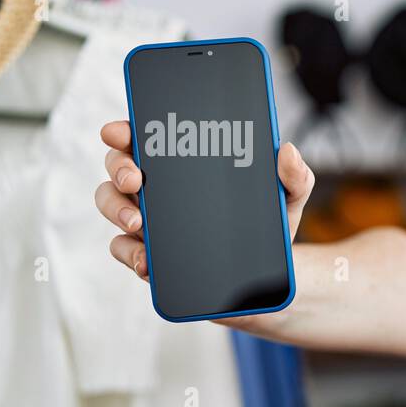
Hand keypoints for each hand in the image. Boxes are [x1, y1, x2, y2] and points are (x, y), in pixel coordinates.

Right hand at [95, 120, 314, 281]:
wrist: (268, 275)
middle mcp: (159, 187)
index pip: (147, 137)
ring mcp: (149, 220)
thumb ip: (294, 175)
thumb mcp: (288, 197)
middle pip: (118, 166)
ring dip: (117, 210)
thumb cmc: (269, 225)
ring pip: (111, 204)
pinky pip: (124, 249)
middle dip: (119, 168)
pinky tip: (147, 259)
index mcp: (185, 163)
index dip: (125, 131)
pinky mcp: (149, 254)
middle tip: (136, 180)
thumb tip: (288, 151)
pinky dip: (130, 253)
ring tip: (139, 223)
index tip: (119, 132)